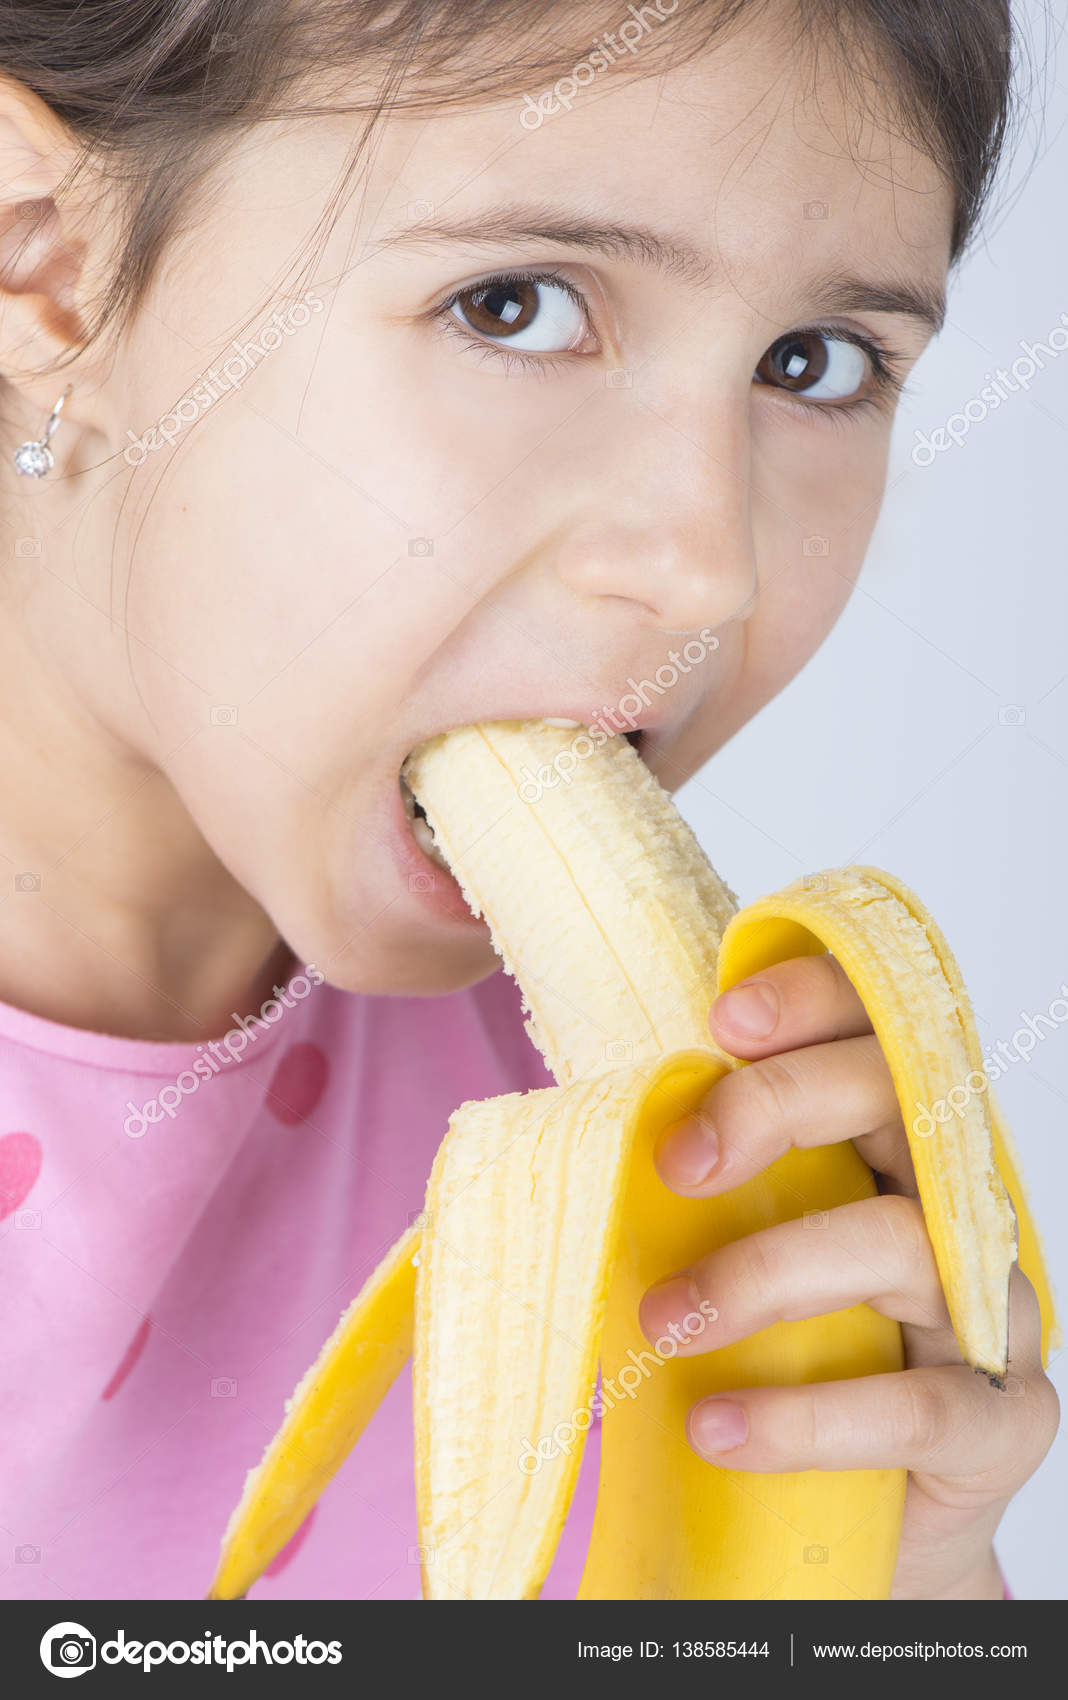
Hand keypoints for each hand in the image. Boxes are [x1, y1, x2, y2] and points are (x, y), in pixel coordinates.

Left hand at [639, 955, 1059, 1598]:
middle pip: (901, 1096)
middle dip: (779, 1106)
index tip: (720, 1022)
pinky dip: (806, 1418)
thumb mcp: (736, 1243)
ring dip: (765, 1275)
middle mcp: (957, 1203)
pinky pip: (918, 1405)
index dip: (817, 998)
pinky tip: (718, 1428)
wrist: (859, 1516)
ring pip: (902, 1243)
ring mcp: (993, 1309)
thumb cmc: (785, 1354)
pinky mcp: (1000, 1423)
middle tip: (675, 1165)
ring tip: (663, 1324)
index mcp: (894, 1140)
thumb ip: (704, 1173)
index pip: (879, 1025)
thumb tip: (582, 1117)